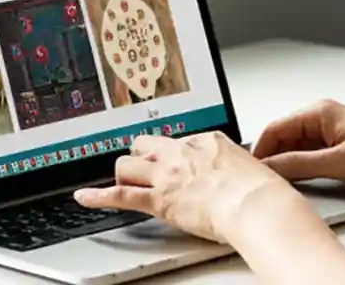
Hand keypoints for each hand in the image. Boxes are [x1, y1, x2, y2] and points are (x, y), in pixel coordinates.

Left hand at [74, 131, 306, 243]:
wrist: (254, 204)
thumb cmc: (258, 190)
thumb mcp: (248, 166)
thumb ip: (233, 166)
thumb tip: (238, 171)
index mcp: (206, 141)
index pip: (176, 141)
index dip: (170, 155)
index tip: (169, 162)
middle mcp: (181, 152)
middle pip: (145, 145)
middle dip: (140, 158)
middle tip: (144, 170)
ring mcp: (167, 175)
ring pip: (127, 165)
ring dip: (125, 176)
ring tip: (126, 185)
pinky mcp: (159, 199)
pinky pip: (120, 196)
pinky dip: (98, 197)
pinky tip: (86, 197)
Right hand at [252, 100, 344, 189]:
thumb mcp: (338, 162)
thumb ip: (300, 165)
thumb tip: (272, 168)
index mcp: (319, 112)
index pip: (276, 128)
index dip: (260, 150)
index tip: (250, 170)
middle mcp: (323, 118)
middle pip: (284, 138)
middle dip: (272, 157)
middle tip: (260, 180)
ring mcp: (332, 133)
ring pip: (297, 148)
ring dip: (288, 163)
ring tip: (278, 183)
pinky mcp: (341, 147)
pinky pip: (311, 155)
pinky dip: (303, 167)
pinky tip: (300, 181)